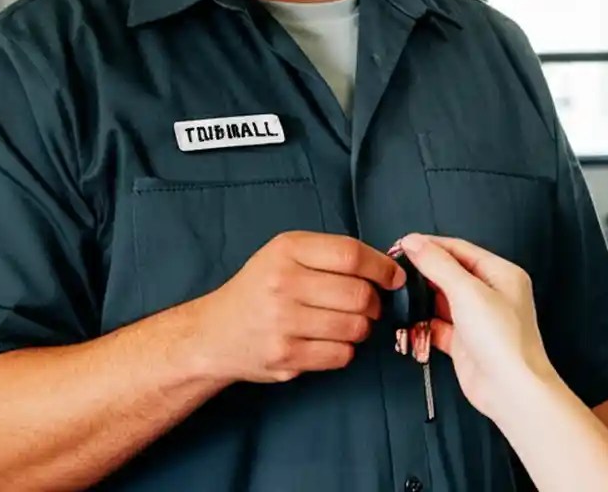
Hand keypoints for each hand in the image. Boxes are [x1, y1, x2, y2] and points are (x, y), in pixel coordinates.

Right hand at [190, 232, 405, 383]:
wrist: (215, 334)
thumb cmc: (259, 289)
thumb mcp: (285, 254)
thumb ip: (330, 254)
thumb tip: (387, 268)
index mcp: (286, 250)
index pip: (351, 255)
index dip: (382, 267)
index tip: (393, 277)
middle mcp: (283, 284)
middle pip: (359, 294)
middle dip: (375, 302)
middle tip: (369, 305)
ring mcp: (283, 323)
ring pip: (355, 327)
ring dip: (362, 327)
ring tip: (348, 323)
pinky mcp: (285, 357)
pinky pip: (341, 355)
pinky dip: (345, 350)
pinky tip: (330, 341)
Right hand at [398, 234, 558, 420]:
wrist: (510, 389)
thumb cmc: (504, 342)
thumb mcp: (467, 292)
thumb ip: (438, 264)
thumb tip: (416, 242)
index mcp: (501, 274)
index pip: (460, 249)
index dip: (431, 245)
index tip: (404, 245)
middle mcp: (491, 295)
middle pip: (450, 274)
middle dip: (423, 273)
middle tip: (397, 271)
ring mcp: (477, 320)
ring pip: (442, 301)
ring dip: (421, 300)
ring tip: (400, 297)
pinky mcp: (465, 343)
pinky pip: (438, 327)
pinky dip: (424, 326)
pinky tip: (411, 324)